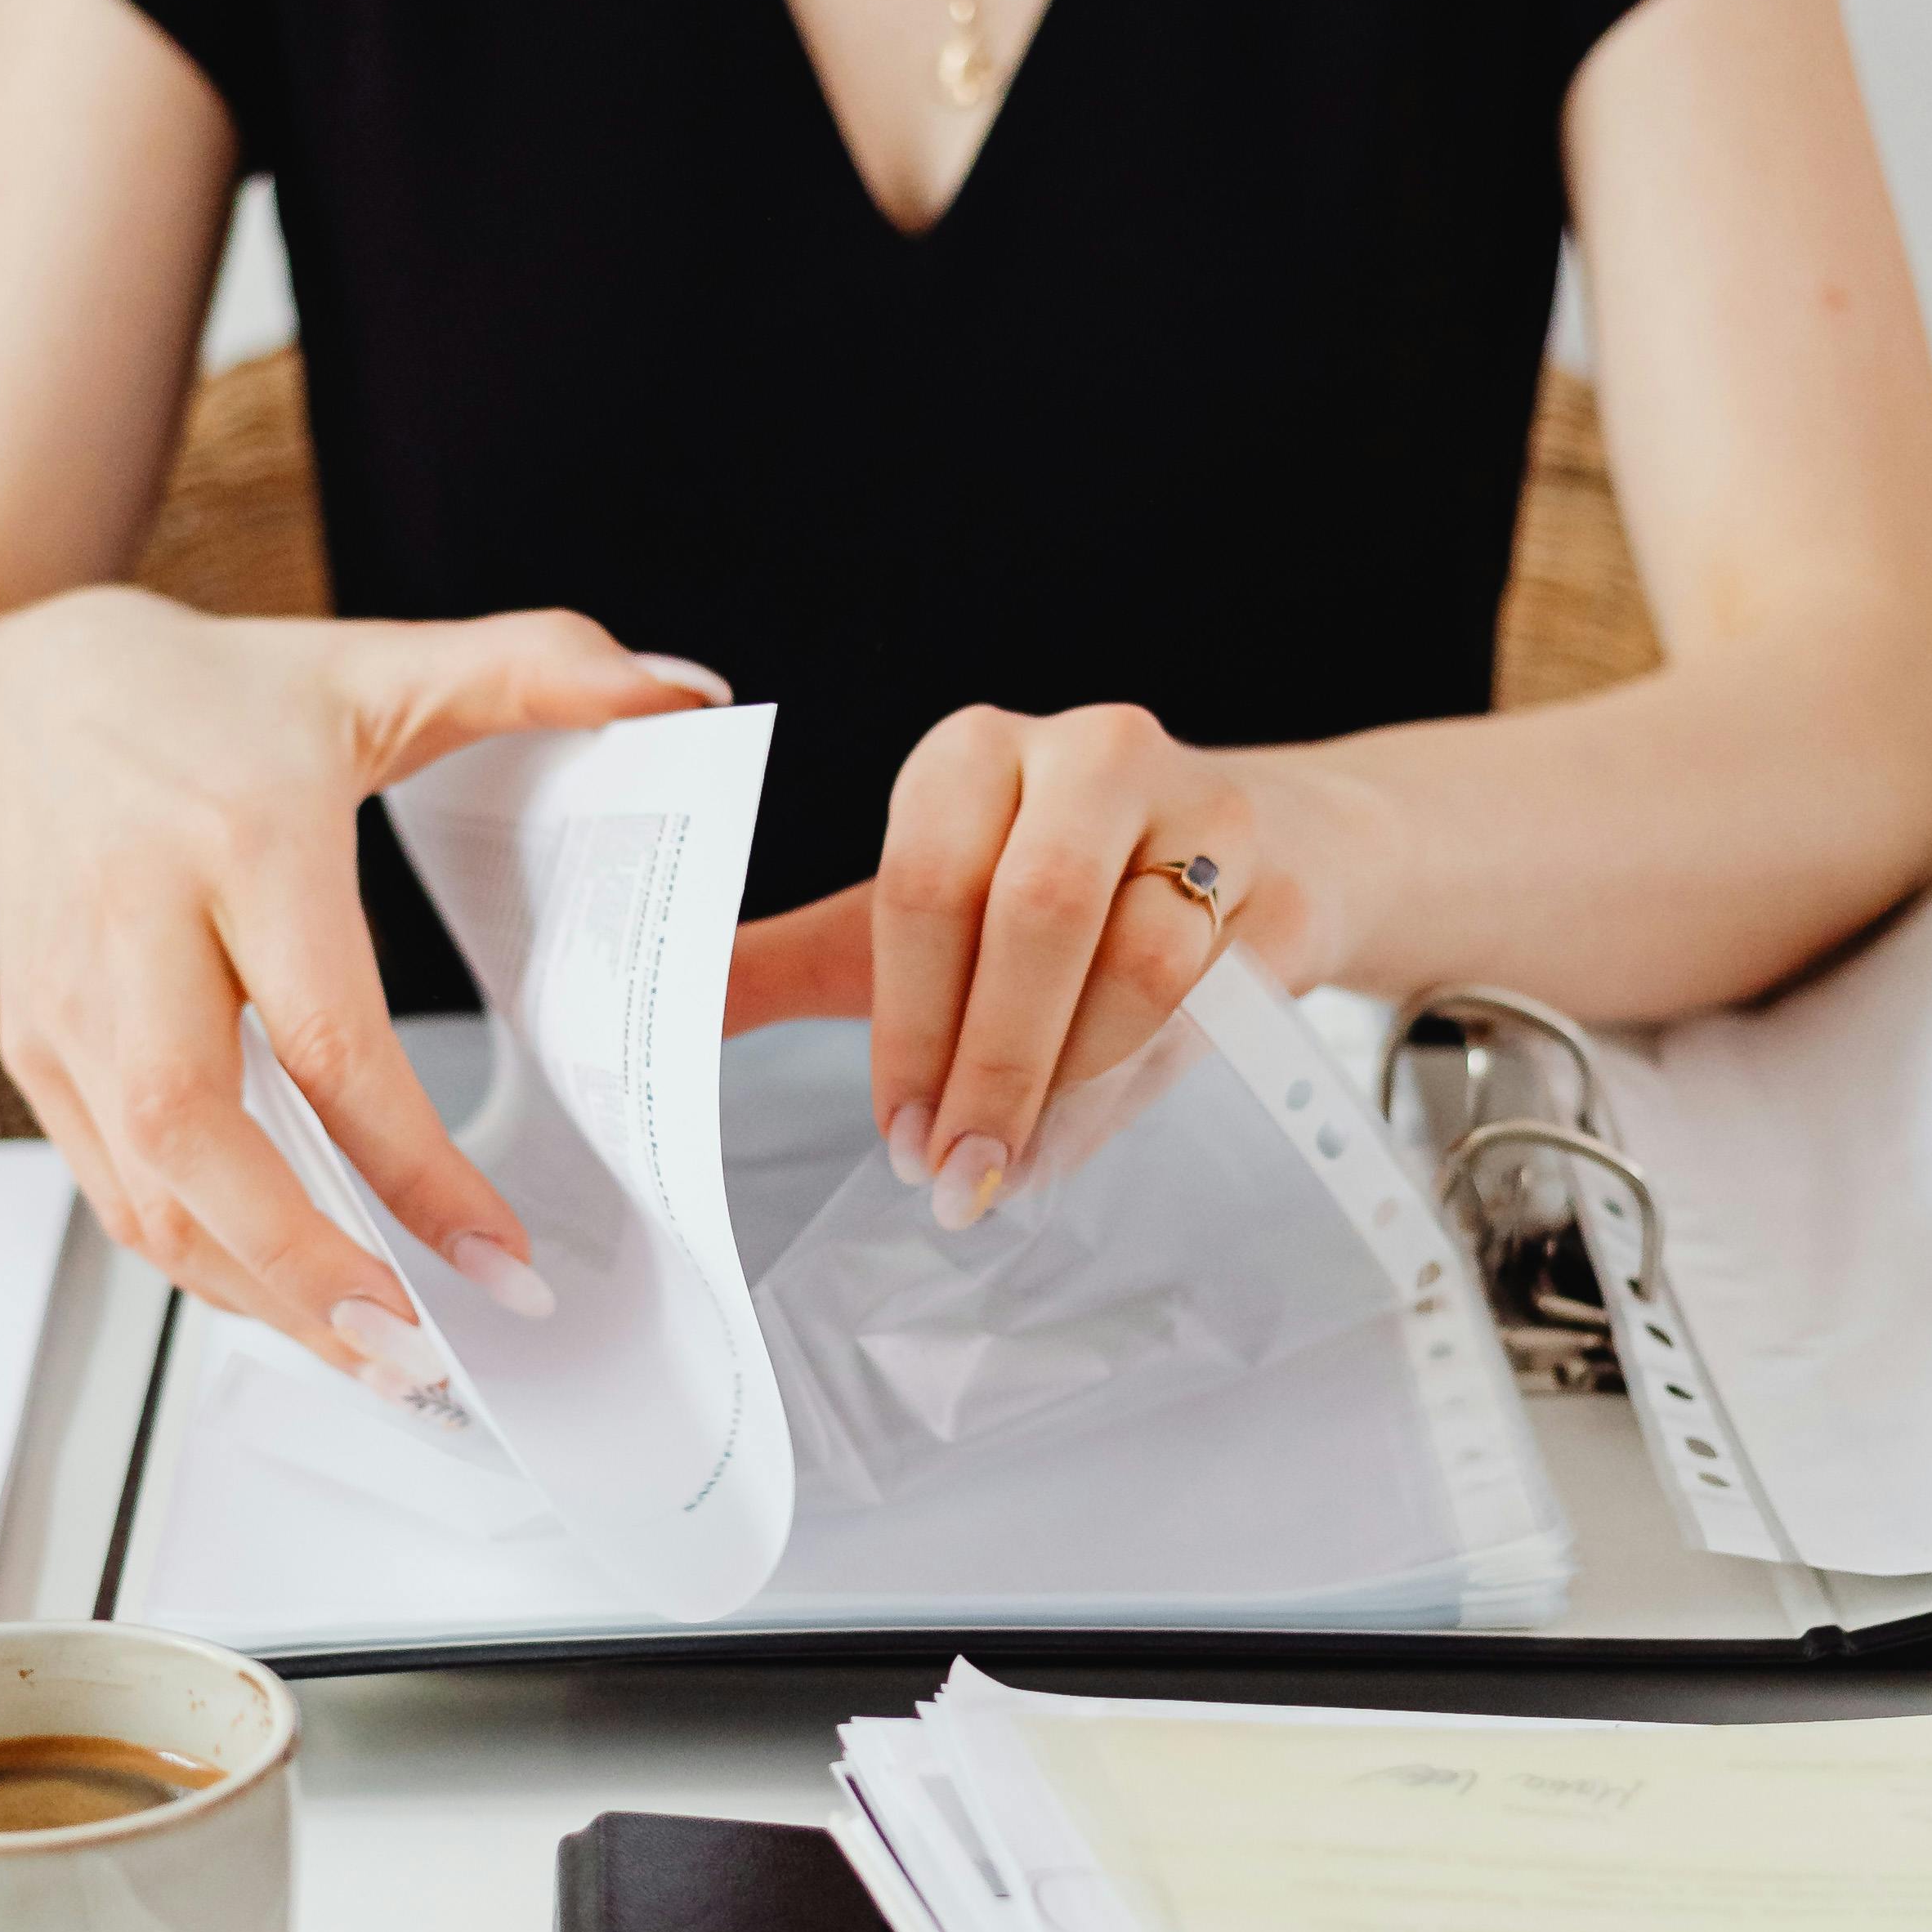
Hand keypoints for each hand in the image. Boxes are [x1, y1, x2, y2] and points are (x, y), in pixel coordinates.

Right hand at [0, 593, 724, 1379]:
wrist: (19, 709)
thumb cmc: (212, 699)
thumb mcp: (382, 664)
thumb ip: (541, 666)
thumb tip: (687, 690)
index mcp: (237, 834)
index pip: (325, 1035)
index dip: (413, 1165)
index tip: (500, 1255)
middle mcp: (132, 925)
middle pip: (195, 1133)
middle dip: (304, 1266)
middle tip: (418, 1354)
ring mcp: (66, 1002)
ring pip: (144, 1189)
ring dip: (257, 1294)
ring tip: (378, 1358)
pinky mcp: (34, 1054)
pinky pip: (114, 1192)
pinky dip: (205, 1262)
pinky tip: (296, 1300)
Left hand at [725, 704, 1327, 1220]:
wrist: (1245, 860)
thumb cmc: (1044, 896)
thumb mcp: (908, 921)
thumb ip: (784, 960)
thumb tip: (650, 1008)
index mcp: (972, 755)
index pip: (926, 888)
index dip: (910, 1027)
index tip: (895, 1136)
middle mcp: (1088, 753)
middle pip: (1037, 914)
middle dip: (990, 1065)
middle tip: (954, 1177)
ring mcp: (1201, 812)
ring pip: (1137, 958)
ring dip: (1070, 1083)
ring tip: (1017, 1166)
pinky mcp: (1280, 886)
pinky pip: (1213, 999)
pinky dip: (1143, 1082)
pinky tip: (1090, 1134)